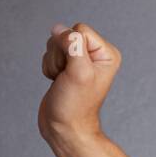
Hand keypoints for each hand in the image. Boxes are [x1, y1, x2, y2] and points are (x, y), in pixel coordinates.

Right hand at [38, 21, 121, 143]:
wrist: (65, 127)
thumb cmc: (75, 105)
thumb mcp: (79, 72)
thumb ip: (73, 45)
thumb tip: (60, 29)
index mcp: (107, 53)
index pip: (79, 30)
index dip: (69, 47)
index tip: (74, 70)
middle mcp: (96, 54)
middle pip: (65, 34)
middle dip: (59, 55)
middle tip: (67, 77)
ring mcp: (80, 60)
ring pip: (55, 43)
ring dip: (53, 62)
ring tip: (63, 80)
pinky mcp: (66, 66)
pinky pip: (49, 53)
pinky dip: (48, 67)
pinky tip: (57, 81)